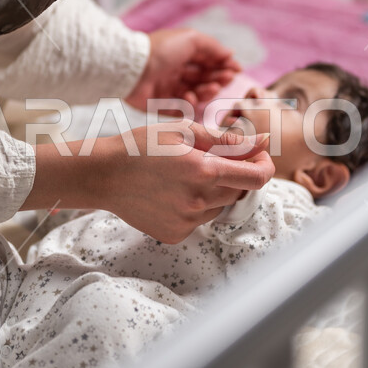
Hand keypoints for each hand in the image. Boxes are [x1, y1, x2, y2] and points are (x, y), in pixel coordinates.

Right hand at [94, 121, 273, 242]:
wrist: (102, 176)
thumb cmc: (141, 146)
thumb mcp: (183, 132)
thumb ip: (227, 140)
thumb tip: (264, 142)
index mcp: (203, 171)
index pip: (256, 178)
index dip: (265, 165)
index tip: (260, 156)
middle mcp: (198, 201)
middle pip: (239, 191)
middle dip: (236, 174)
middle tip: (212, 159)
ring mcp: (186, 222)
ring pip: (220, 206)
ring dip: (215, 191)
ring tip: (185, 176)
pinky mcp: (175, 234)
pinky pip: (200, 220)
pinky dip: (196, 207)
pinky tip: (172, 193)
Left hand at [124, 29, 241, 111]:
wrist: (132, 69)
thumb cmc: (162, 50)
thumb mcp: (191, 39)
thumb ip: (213, 47)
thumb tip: (231, 54)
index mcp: (182, 53)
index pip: (208, 60)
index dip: (223, 65)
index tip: (237, 70)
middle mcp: (176, 70)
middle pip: (204, 77)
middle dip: (218, 78)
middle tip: (226, 79)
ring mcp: (169, 88)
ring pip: (196, 93)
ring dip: (207, 91)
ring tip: (211, 88)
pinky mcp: (162, 104)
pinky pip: (181, 107)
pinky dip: (189, 103)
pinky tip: (190, 97)